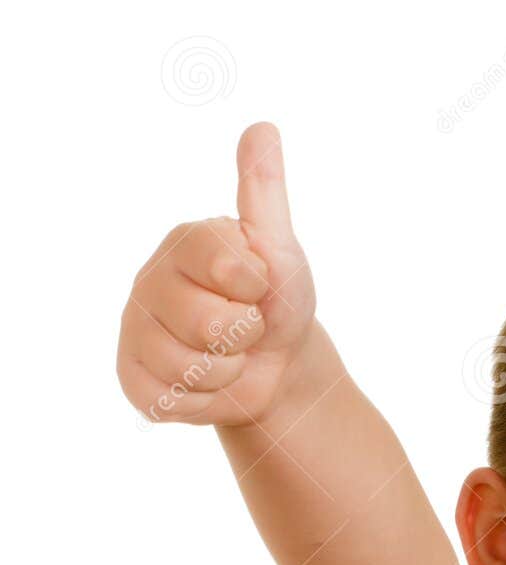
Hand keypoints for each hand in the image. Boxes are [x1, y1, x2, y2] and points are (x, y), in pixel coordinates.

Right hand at [117, 122, 318, 427]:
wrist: (276, 367)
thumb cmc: (276, 302)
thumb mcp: (279, 250)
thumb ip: (264, 195)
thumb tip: (262, 128)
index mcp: (184, 244)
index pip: (225, 266)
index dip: (254, 286)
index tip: (257, 284)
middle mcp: (150, 281)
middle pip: (207, 324)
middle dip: (244, 335)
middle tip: (243, 327)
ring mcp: (137, 330)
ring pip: (191, 368)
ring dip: (228, 373)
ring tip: (228, 356)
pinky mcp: (134, 378)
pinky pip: (171, 400)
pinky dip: (204, 402)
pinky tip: (207, 383)